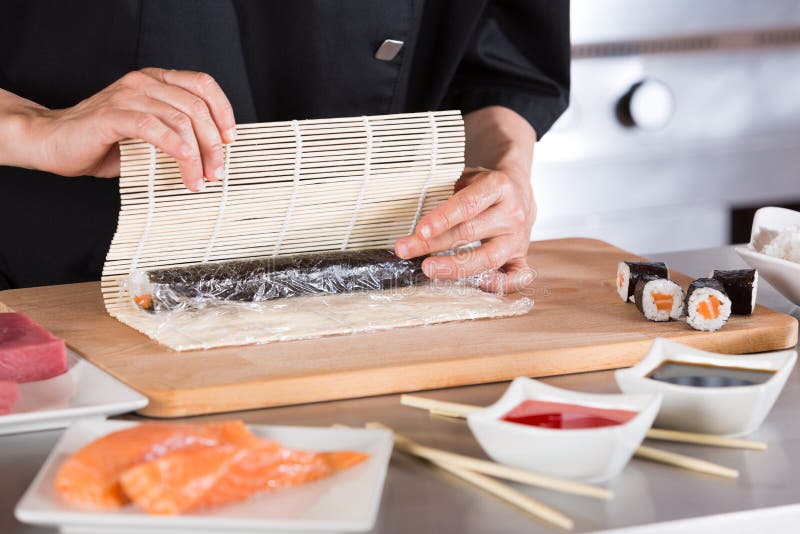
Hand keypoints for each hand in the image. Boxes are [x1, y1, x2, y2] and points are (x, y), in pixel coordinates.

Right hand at [3, 68, 235, 190]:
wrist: (53, 143)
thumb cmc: (102, 143)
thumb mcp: (149, 136)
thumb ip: (177, 136)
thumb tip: (213, 156)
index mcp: (155, 81)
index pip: (202, 85)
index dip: (223, 111)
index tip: (231, 140)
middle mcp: (144, 83)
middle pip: (196, 107)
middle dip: (214, 144)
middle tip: (217, 172)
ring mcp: (127, 96)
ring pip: (180, 120)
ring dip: (198, 155)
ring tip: (201, 180)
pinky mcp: (113, 115)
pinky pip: (155, 128)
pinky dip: (177, 151)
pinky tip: (186, 169)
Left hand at [395, 166, 535, 291]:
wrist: (519, 192)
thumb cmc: (484, 188)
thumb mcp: (466, 177)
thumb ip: (445, 192)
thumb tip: (413, 216)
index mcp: (498, 187)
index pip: (468, 204)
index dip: (443, 218)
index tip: (419, 231)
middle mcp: (512, 213)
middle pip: (470, 232)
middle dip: (433, 244)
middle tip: (405, 250)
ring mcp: (518, 238)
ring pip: (488, 258)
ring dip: (455, 267)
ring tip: (428, 269)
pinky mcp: (522, 257)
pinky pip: (517, 277)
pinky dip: (500, 284)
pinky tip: (478, 284)